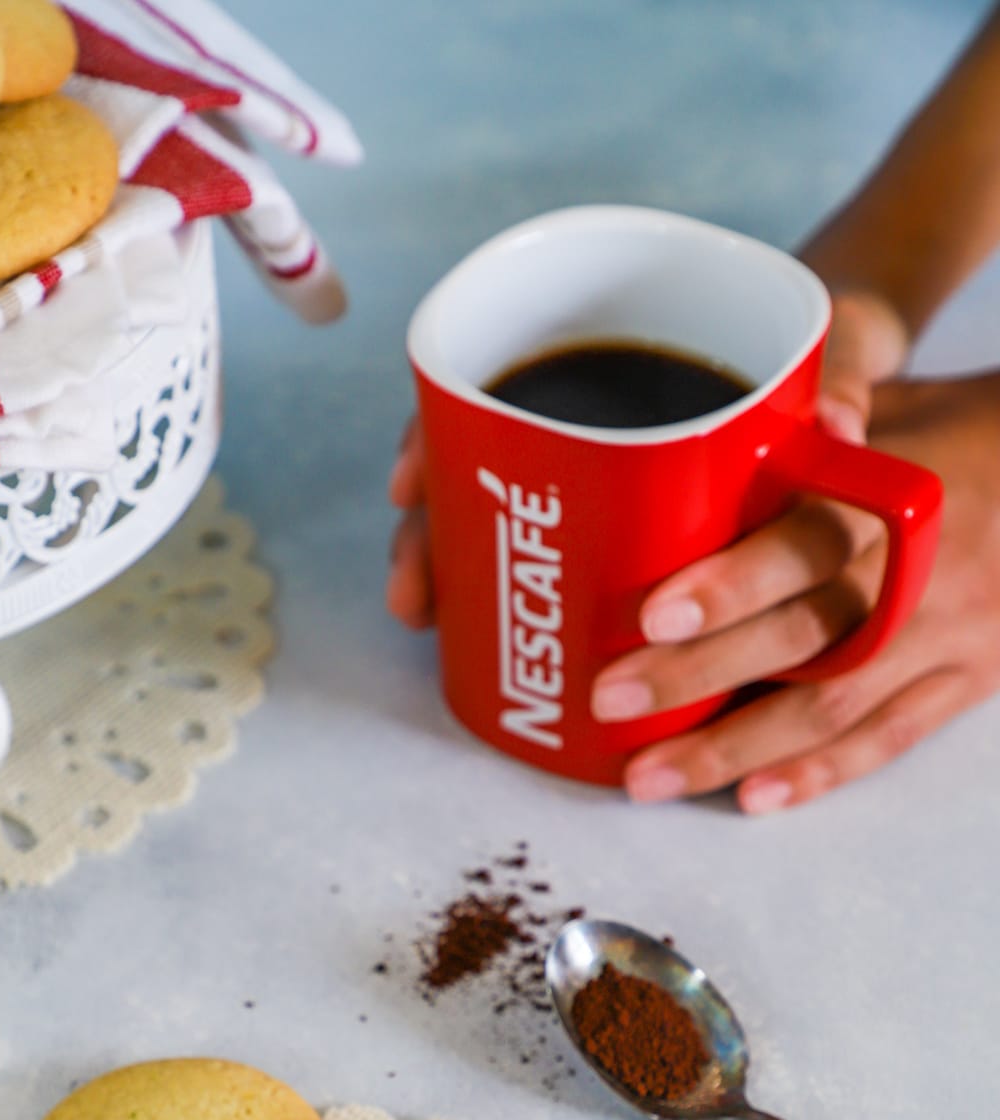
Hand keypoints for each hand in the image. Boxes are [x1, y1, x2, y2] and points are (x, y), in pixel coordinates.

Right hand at [384, 290, 906, 632]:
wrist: (848, 369)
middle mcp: (588, 410)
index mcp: (623, 351)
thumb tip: (836, 426)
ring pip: (492, 515)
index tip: (411, 482)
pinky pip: (541, 559)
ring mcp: (593, 472)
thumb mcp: (841, 342)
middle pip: (474, 462)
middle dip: (430, 531)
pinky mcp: (620, 530)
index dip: (439, 431)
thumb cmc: (828, 345)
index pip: (498, 379)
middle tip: (413, 597)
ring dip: (450, 570)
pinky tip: (479, 639)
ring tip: (427, 623)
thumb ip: (842, 370)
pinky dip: (506, 595)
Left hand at [595, 306, 999, 810]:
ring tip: (651, 777)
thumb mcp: (901, 398)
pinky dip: (818, 773)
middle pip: (804, 639)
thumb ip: (823, 405)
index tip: (652, 616)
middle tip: (612, 702)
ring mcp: (951, 640)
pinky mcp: (968, 682)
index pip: (812, 544)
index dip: (733, 584)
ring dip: (736, 749)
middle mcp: (928, 578)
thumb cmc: (958, 437)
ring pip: (834, 708)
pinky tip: (753, 797)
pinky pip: (888, 740)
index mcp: (905, 499)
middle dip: (698, 677)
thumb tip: (753, 411)